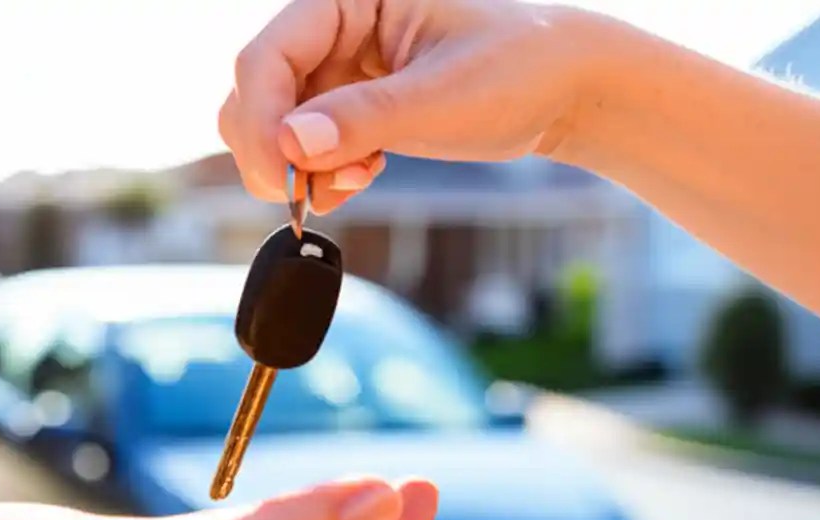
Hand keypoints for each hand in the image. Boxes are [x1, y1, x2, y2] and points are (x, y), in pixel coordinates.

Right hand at [219, 0, 603, 213]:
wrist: (564, 89)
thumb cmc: (523, 69)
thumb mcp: (447, 96)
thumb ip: (366, 118)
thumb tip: (290, 145)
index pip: (268, 55)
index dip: (263, 120)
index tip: (282, 177)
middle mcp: (332, 26)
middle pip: (255, 92)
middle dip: (273, 150)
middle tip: (310, 193)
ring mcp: (335, 68)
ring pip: (271, 124)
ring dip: (296, 167)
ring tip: (358, 179)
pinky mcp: (345, 105)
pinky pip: (300, 146)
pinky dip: (317, 174)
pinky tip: (363, 176)